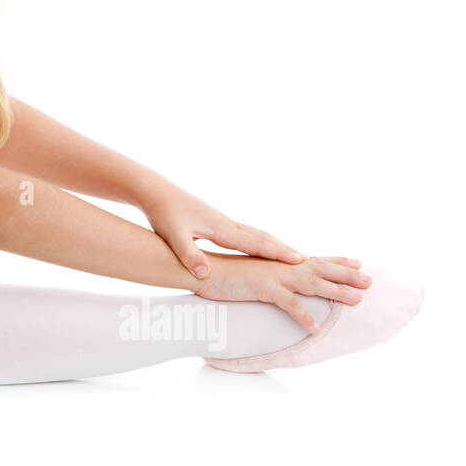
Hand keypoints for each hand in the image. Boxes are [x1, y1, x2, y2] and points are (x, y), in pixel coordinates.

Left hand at [139, 182, 321, 280]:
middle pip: (262, 238)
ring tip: (293, 255)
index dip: (278, 254)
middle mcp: (227, 224)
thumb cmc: (163, 214)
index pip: (255, 244)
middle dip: (285, 250)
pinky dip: (261, 242)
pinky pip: (246, 234)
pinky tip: (262, 248)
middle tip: (309, 260)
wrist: (156, 192)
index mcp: (221, 229)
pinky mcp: (217, 223)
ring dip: (275, 245)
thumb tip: (203, 273)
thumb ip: (188, 255)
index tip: (301, 261)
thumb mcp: (174, 236)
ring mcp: (223, 222)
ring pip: (256, 235)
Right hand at [191, 253, 372, 333]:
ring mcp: (273, 275)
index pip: (314, 259)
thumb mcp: (251, 273)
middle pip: (320, 269)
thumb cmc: (222, 274)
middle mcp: (281, 266)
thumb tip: (280, 285)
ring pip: (312, 284)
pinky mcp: (263, 287)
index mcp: (278, 262)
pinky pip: (289, 304)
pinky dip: (303, 316)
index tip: (358, 260)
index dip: (337, 260)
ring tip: (357, 301)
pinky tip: (315, 329)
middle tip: (370, 280)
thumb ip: (269, 276)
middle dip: (347, 274)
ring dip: (336, 292)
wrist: (200, 269)